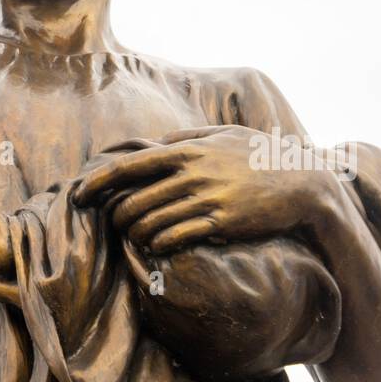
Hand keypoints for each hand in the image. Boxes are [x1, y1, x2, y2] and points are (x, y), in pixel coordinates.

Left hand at [72, 125, 330, 254]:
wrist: (302, 182)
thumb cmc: (258, 156)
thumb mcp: (223, 135)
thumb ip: (187, 139)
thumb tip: (154, 144)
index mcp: (187, 149)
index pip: (130, 165)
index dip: (98, 181)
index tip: (77, 193)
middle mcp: (192, 172)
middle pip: (134, 199)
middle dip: (115, 216)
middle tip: (109, 224)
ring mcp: (206, 198)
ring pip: (151, 222)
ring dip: (135, 233)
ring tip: (131, 237)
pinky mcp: (220, 223)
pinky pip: (176, 237)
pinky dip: (158, 243)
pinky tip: (154, 246)